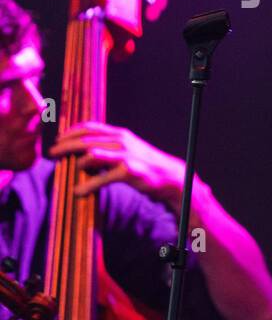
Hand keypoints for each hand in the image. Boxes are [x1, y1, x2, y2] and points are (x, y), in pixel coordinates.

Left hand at [48, 121, 185, 204]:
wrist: (170, 177)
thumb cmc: (146, 165)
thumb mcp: (129, 149)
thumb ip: (110, 146)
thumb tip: (85, 151)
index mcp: (120, 134)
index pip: (90, 127)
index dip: (70, 132)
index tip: (58, 139)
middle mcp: (122, 141)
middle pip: (86, 139)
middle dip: (65, 145)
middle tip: (52, 153)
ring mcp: (125, 156)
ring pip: (91, 155)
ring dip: (74, 163)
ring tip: (65, 170)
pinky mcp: (128, 172)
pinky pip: (101, 178)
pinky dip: (87, 186)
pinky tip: (78, 192)